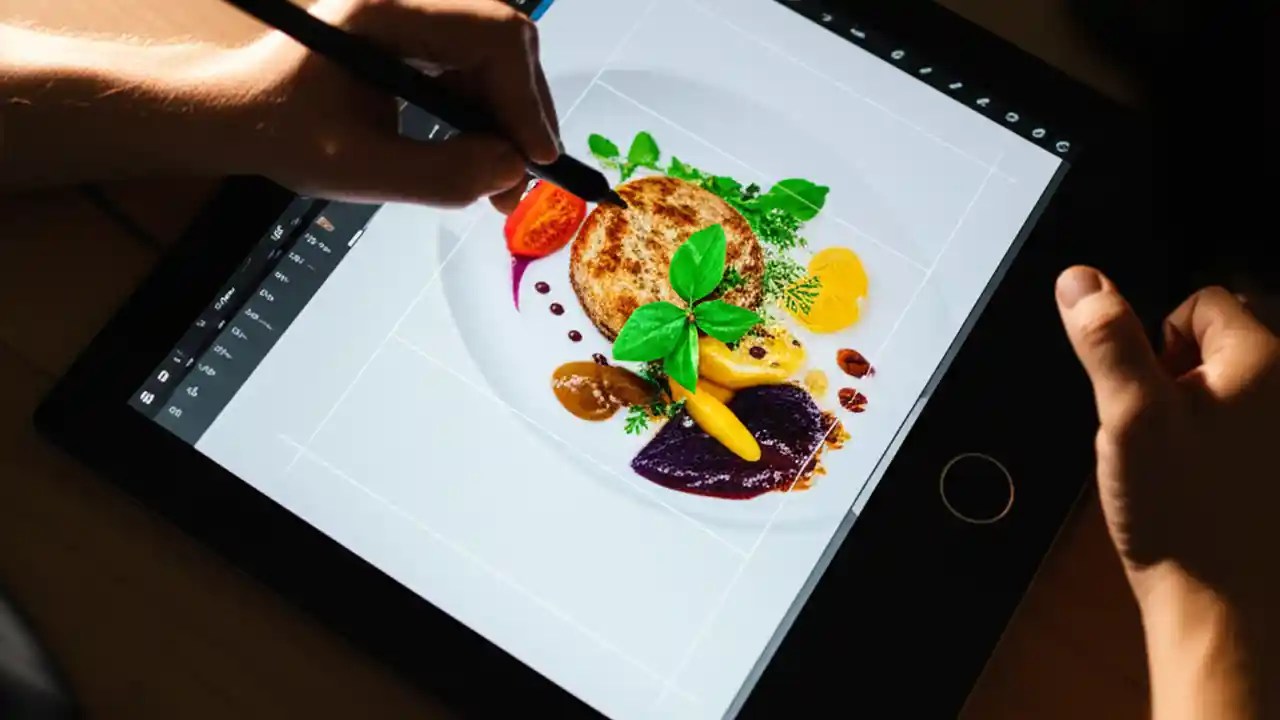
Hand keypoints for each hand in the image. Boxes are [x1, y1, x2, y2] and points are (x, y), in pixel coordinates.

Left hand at [225, 0, 560, 211]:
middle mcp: (411, 0)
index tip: (534, 160)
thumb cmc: (282, 133)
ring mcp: (418, 13)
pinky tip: (482, 153)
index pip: (491, 33)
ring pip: (500, 53)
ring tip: (503, 178)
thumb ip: (437, 175)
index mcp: (388, 12)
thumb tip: (511, 170)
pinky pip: (479, 64)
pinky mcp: (422, 33)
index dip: (524, 97)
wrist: (241, 110)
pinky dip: (490, 112)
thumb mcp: (356, 169)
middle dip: (524, 110)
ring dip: (511, 117)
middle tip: (523, 179)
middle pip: (505, 38)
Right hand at [1055, 266, 1277, 717]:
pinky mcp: (1276, 473)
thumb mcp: (1128, 417)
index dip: (1156, 342)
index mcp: (1265, 359)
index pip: (1201, 304)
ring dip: (1190, 420)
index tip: (1146, 398)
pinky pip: (1238, 437)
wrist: (1227, 612)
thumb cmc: (1182, 513)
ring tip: (1175, 471)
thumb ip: (1106, 341)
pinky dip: (1212, 454)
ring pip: (1224, 395)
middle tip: (1157, 438)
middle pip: (1214, 348)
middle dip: (1172, 382)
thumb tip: (1078, 279)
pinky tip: (1197, 493)